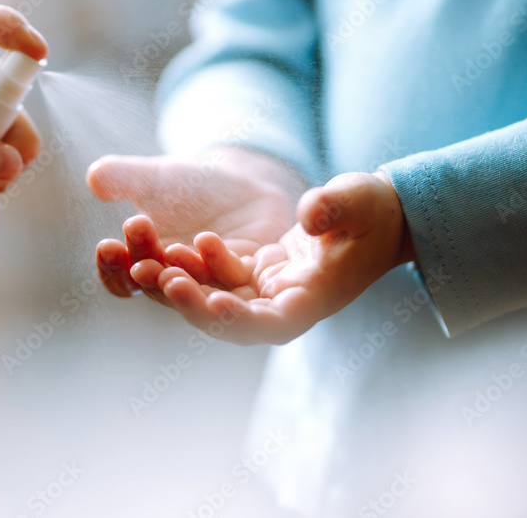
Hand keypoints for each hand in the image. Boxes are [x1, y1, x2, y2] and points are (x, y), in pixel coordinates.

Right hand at [86, 148, 306, 304]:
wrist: (238, 182)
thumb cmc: (186, 185)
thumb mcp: (152, 178)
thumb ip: (122, 178)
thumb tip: (95, 177)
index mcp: (146, 268)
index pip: (121, 280)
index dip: (111, 267)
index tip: (106, 244)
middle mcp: (177, 283)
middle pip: (153, 284)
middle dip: (142, 259)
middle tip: (137, 228)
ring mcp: (212, 282)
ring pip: (192, 286)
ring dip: (179, 270)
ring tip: (171, 248)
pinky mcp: (246, 272)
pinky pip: (230, 274)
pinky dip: (217, 261)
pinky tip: (205, 240)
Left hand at [127, 172, 415, 344]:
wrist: (374, 215)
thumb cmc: (371, 210)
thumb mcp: (359, 201)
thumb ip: (335, 208)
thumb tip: (309, 216)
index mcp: (313, 300)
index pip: (270, 324)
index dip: (238, 319)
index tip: (211, 302)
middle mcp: (285, 304)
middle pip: (232, 321)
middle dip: (195, 305)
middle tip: (162, 279)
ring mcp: (268, 292)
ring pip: (217, 299)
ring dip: (186, 286)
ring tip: (152, 264)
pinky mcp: (256, 275)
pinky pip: (218, 276)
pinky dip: (198, 264)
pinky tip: (180, 242)